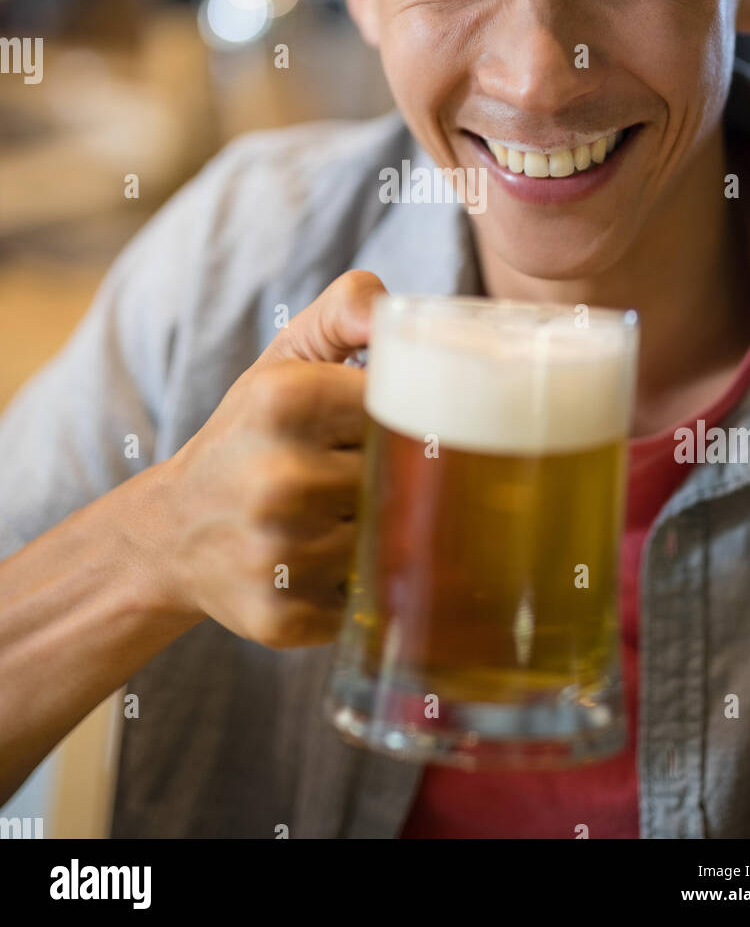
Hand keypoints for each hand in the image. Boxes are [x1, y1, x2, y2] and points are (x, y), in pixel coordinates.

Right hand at [162, 270, 385, 647]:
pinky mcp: (280, 617)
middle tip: (356, 477)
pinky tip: (323, 567)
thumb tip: (391, 314)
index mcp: (285, 401)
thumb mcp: (288, 358)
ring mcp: (277, 553)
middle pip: (398, 479)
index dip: (399, 420)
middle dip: (388, 480)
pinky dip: (357, 589)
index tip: (383, 427)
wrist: (174, 531)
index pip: (399, 407)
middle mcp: (279, 478)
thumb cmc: (253, 433)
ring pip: (388, 542)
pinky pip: (366, 603)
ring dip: (376, 535)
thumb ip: (346, 309)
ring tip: (336, 521)